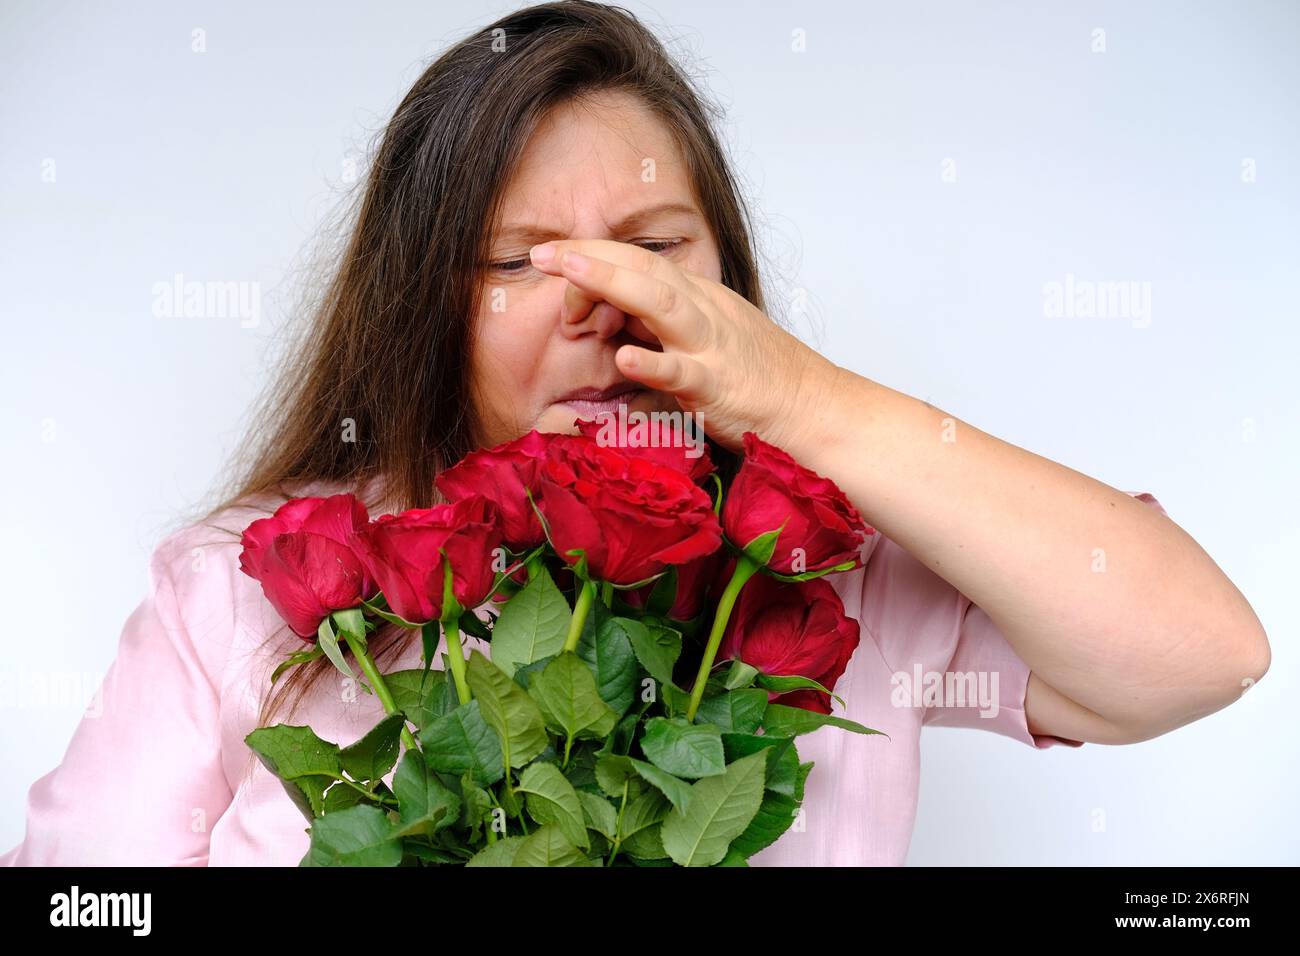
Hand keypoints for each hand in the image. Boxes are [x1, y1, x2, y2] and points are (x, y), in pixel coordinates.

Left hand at [527, 238, 841, 453]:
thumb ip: (658, 325)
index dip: (593, 255)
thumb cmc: (757, 379)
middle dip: (588, 258)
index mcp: (695, 298)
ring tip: (569, 274)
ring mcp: (710, 345)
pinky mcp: (719, 386)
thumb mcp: (703, 338)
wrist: (814, 408)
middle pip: (641, 269)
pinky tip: (624, 358)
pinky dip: (653, 363)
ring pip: (659, 303)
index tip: (551, 257)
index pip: (638, 262)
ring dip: (611, 284)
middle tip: (541, 254)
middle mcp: (701, 310)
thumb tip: (609, 318)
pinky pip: (683, 372)